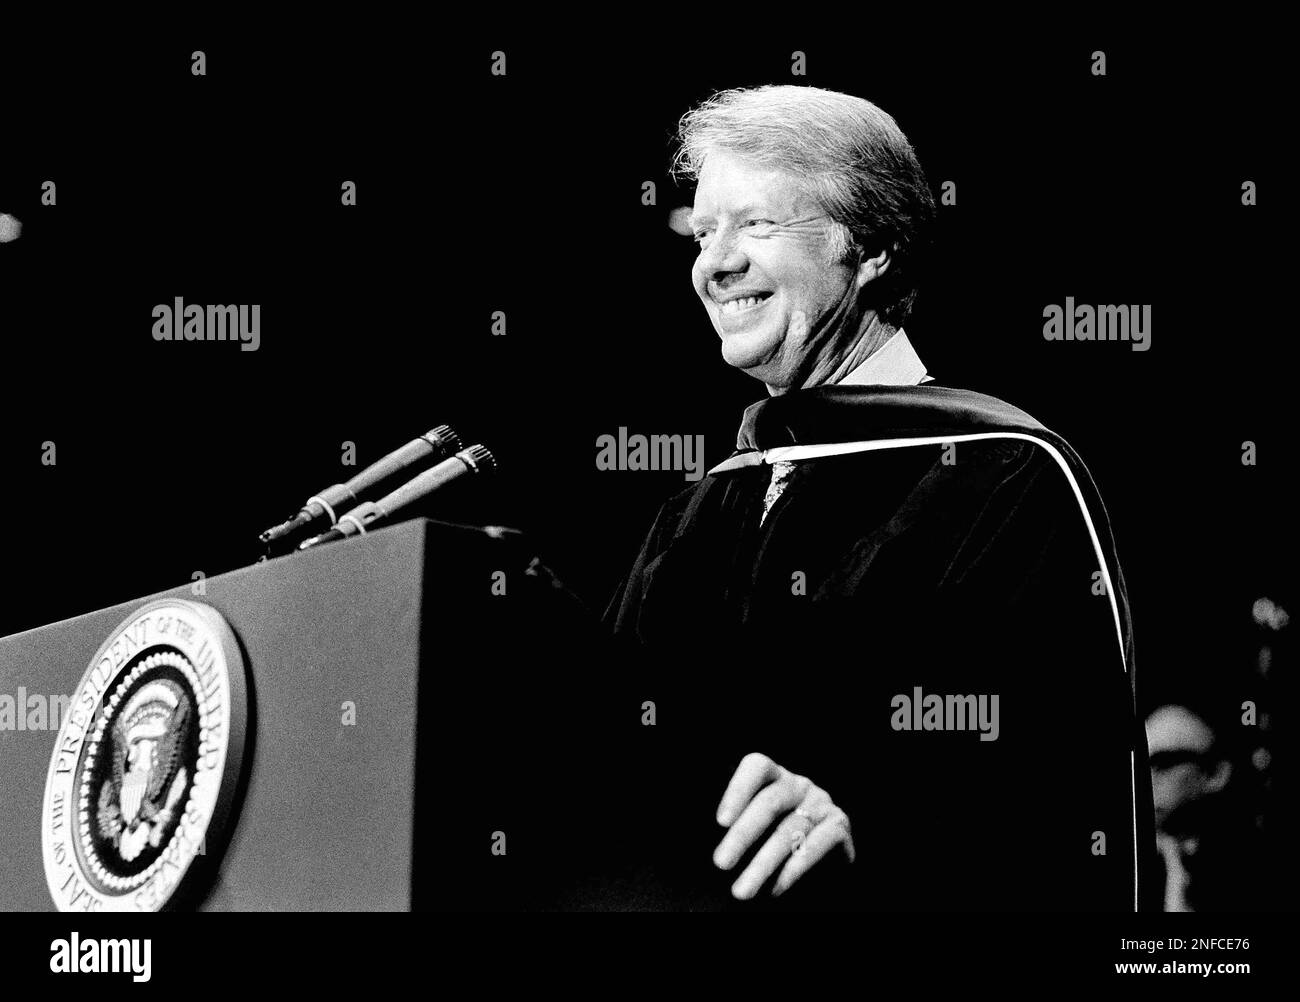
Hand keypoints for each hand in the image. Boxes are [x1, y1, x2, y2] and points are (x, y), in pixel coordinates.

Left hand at [712, 752, 854, 898]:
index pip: (757, 766)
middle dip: (743, 834)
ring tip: (741, 891)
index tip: (720, 822)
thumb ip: (734, 828)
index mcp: (773, 777)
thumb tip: (703, 844)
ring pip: (789, 831)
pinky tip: (775, 888)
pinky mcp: (839, 826)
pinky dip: (794, 869)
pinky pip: (817, 845)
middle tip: (721, 863)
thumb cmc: (773, 842)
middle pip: (770, 801)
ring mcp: (821, 803)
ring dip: (762, 864)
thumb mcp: (754, 829)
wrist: (822, 867)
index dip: (738, 789)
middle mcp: (798, 785)